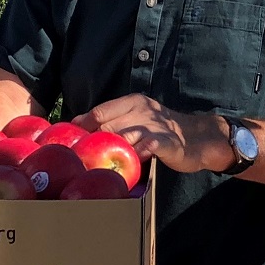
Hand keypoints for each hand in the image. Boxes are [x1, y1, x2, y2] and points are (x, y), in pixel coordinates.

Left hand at [74, 94, 232, 174]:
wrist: (196, 137)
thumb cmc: (159, 129)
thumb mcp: (136, 117)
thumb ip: (112, 120)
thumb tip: (78, 126)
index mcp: (132, 102)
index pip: (100, 112)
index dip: (82, 126)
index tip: (68, 140)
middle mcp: (143, 111)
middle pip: (109, 126)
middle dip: (92, 142)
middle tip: (77, 157)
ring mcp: (156, 126)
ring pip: (126, 136)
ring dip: (111, 149)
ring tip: (96, 162)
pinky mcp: (168, 142)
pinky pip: (150, 145)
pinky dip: (138, 152)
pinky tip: (130, 160)